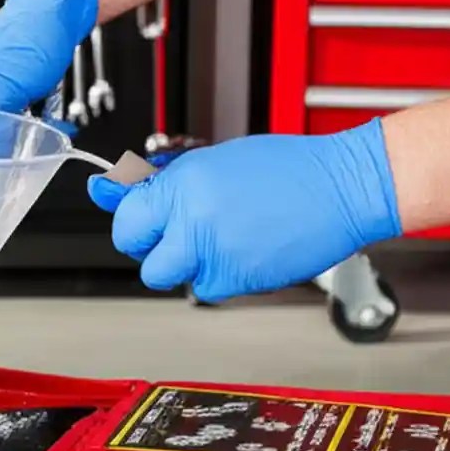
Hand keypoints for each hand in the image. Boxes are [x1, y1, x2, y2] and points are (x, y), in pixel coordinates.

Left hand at [87, 119, 401, 302]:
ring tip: (226, 236)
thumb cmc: (288, 169)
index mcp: (184, 184)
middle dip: (157, 253)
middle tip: (181, 236)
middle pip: (146, 263)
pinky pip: (212, 288)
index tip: (143, 225)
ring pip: (179, 278)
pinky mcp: (241, 278)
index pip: (126, 223)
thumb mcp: (214, 162)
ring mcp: (218, 252)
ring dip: (193, 265)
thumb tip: (106, 189)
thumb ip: (160, 182)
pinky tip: (246, 249)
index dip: (134, 228)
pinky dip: (224, 276)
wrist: (343, 187)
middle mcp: (194, 219)